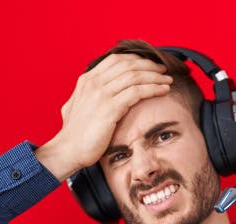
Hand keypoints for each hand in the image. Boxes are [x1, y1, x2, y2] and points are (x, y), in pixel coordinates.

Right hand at [36, 54, 172, 179]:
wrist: (68, 150)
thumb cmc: (75, 134)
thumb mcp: (77, 106)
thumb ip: (88, 95)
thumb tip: (96, 91)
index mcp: (87, 80)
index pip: (116, 60)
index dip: (136, 60)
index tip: (150, 65)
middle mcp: (94, 82)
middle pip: (128, 64)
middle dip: (149, 66)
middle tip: (163, 71)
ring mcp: (101, 94)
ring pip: (135, 76)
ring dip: (155, 77)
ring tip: (168, 81)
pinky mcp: (110, 108)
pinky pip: (137, 92)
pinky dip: (153, 89)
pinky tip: (163, 91)